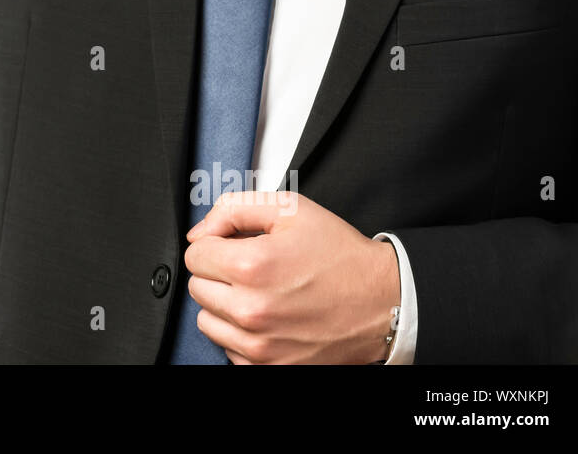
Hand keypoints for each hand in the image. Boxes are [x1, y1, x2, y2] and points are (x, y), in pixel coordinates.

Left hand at [184, 191, 399, 363]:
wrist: (383, 301)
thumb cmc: (340, 256)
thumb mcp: (290, 209)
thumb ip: (234, 209)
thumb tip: (200, 231)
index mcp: (253, 267)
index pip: (194, 255)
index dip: (215, 244)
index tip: (235, 246)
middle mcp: (252, 311)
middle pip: (198, 287)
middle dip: (219, 273)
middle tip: (251, 268)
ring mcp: (260, 345)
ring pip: (207, 320)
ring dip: (225, 304)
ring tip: (258, 292)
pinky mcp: (270, 367)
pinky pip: (229, 348)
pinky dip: (241, 333)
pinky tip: (267, 316)